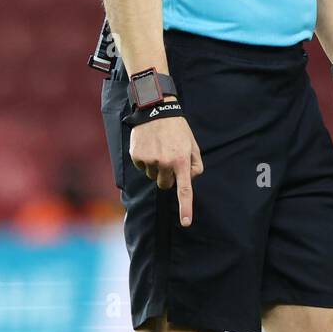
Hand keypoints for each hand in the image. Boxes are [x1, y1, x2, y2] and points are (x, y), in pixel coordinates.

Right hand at [129, 100, 202, 225]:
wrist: (156, 108)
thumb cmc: (178, 129)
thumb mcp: (192, 145)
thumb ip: (195, 165)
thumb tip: (188, 180)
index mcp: (182, 161)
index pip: (184, 190)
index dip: (185, 208)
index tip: (185, 223)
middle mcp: (165, 163)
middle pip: (165, 185)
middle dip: (167, 176)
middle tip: (169, 157)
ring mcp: (150, 160)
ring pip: (153, 176)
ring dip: (156, 166)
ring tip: (159, 147)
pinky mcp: (137, 156)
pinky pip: (142, 167)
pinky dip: (145, 159)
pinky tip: (149, 145)